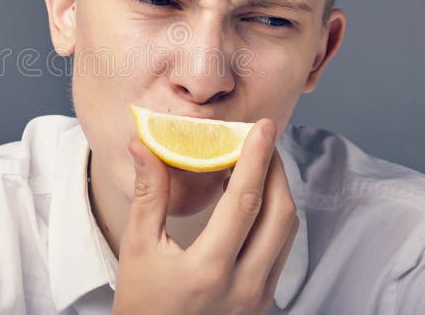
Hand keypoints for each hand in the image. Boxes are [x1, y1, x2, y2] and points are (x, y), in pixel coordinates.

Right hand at [112, 119, 298, 314]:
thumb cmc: (141, 303)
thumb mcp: (138, 247)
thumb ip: (148, 194)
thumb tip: (142, 145)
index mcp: (208, 269)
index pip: (244, 202)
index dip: (255, 158)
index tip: (262, 127)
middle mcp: (243, 286)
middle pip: (279, 214)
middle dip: (275, 169)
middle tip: (262, 140)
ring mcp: (259, 297)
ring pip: (287, 232)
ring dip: (278, 193)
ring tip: (258, 165)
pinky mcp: (264, 302)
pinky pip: (282, 250)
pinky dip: (274, 218)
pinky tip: (254, 202)